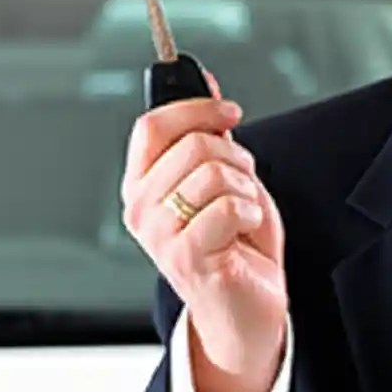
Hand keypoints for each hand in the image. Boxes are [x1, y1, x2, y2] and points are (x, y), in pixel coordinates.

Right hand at [121, 71, 287, 391]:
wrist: (245, 309)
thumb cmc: (234, 247)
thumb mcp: (224, 178)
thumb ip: (210, 133)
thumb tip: (204, 81)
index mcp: (141, 185)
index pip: (152, 125)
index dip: (195, 107)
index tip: (229, 111)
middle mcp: (141, 209)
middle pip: (193, 144)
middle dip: (235, 157)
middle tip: (243, 185)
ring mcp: (159, 234)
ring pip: (213, 172)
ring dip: (245, 188)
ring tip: (243, 212)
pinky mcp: (186, 255)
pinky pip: (228, 206)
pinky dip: (250, 213)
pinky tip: (244, 232)